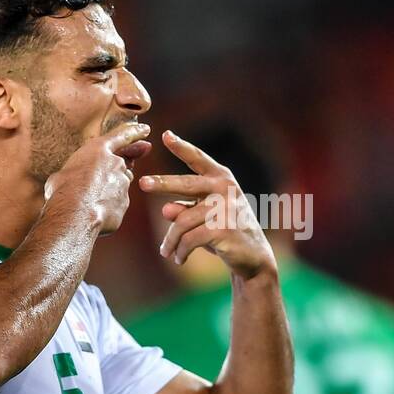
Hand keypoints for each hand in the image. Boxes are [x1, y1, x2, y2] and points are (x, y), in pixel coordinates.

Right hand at [43, 121, 151, 235]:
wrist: (74, 215)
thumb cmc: (63, 191)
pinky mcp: (124, 204)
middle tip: (97, 181)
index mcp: (99, 150)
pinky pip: (117, 204)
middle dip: (114, 171)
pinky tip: (92, 213)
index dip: (134, 131)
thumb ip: (75, 172)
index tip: (145, 129)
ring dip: (108, 191)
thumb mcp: (62, 174)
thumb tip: (70, 180)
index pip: (121, 136)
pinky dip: (108, 207)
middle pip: (120, 165)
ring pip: (119, 186)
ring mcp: (123, 185)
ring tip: (88, 201)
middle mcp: (116, 164)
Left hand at [138, 131, 276, 278]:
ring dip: (170, 241)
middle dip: (162, 183)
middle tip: (142, 183)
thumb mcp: (203, 217)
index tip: (165, 135)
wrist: (251, 256)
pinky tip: (178, 258)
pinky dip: (180, 251)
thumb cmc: (223, 231)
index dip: (182, 147)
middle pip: (186, 183)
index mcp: (221, 179)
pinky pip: (189, 239)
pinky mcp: (224, 229)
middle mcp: (225, 189)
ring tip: (166, 252)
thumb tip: (165, 210)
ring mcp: (226, 208)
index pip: (198, 160)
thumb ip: (184, 209)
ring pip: (181, 222)